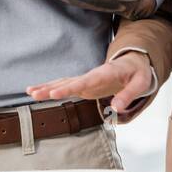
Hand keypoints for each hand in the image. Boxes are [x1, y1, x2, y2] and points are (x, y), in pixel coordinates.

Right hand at [25, 53, 152, 113]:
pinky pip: (65, 85)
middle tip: (35, 93)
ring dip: (47, 87)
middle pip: (69, 81)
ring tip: (30, 92)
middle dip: (51, 87)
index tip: (54, 93)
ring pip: (64, 82)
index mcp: (106, 73)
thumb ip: (128, 95)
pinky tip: (38, 91)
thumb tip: (116, 109)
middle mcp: (92, 75)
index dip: (69, 87)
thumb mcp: (140, 83)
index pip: (85, 81)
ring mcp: (87, 80)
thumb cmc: (138, 73)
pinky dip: (52, 88)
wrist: (135, 62)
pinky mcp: (84, 85)